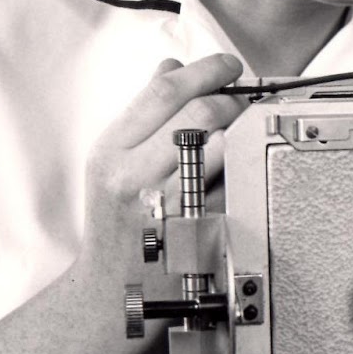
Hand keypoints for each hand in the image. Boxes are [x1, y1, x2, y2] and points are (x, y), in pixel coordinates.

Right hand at [79, 54, 246, 263]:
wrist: (114, 287)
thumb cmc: (116, 219)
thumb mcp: (111, 161)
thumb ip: (142, 113)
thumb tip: (172, 67)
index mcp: (111, 151)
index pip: (163, 91)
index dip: (204, 69)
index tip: (227, 65)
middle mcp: (135, 177)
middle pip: (200, 113)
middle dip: (232, 98)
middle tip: (240, 100)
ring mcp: (168, 206)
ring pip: (223, 148)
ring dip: (242, 131)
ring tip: (241, 132)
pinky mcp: (198, 231)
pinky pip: (234, 187)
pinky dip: (242, 170)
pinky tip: (238, 170)